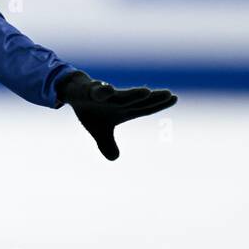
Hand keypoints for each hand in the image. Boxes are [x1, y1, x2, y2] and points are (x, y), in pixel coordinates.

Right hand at [56, 69, 176, 159]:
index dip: (158, 104)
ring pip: (120, 95)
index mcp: (123, 110)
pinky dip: (103, 90)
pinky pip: (97, 91)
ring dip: (133, 94)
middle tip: (169, 95)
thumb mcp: (99, 131)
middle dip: (153, 98)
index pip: (144, 108)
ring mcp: (105, 96)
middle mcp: (118, 101)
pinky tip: (109, 89)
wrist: (74, 94)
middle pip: (138, 100)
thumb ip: (107, 144)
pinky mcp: (90, 91)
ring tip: (146, 91)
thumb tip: (114, 158)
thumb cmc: (92, 111)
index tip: (174, 98)